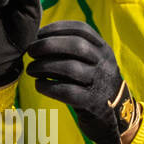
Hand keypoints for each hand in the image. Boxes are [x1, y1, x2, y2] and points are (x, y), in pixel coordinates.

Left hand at [26, 20, 139, 143]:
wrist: (113, 115)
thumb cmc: (90, 83)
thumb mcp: (90, 62)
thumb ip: (70, 51)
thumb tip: (37, 41)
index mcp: (103, 49)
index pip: (82, 30)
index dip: (58, 28)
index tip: (39, 33)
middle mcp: (104, 63)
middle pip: (77, 46)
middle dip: (49, 45)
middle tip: (31, 51)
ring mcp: (100, 82)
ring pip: (71, 68)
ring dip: (45, 66)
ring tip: (31, 69)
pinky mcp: (92, 102)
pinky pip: (68, 91)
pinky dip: (49, 87)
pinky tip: (39, 84)